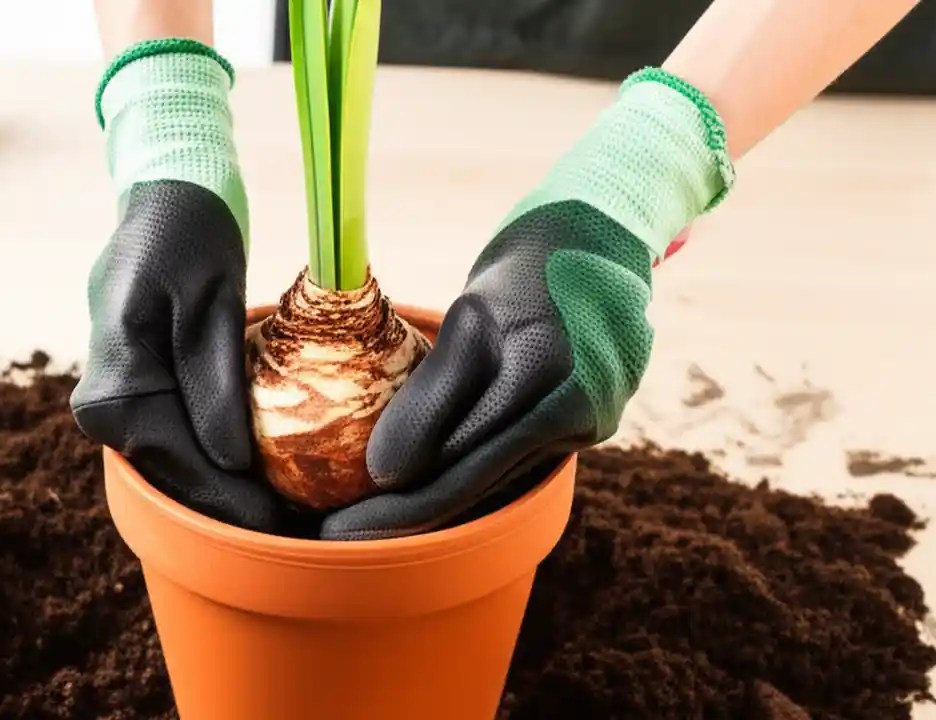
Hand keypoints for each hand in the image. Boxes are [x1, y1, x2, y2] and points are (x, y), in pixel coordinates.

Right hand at [71, 40, 283, 532]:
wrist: (165, 192)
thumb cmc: (190, 232)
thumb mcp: (211, 299)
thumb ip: (215, 382)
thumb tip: (230, 462)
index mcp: (115, 379)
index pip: (177, 462)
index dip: (231, 501)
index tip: (284, 527)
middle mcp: (103, 400)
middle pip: (173, 474)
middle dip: (233, 505)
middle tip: (297, 532)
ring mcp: (115, 397)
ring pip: (174, 463)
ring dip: (227, 488)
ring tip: (288, 511)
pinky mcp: (136, 390)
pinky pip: (175, 437)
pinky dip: (217, 456)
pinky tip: (263, 472)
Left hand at [322, 69, 735, 539]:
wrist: (601, 238)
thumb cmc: (523, 270)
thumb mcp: (468, 319)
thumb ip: (431, 397)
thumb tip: (383, 473)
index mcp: (547, 381)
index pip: (457, 467)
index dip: (393, 506)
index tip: (334, 532)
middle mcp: (579, 414)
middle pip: (475, 486)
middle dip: (404, 517)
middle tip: (337, 542)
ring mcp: (593, 425)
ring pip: (495, 480)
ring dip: (434, 504)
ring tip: (367, 523)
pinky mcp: (590, 425)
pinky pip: (516, 463)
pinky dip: (469, 476)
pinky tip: (424, 489)